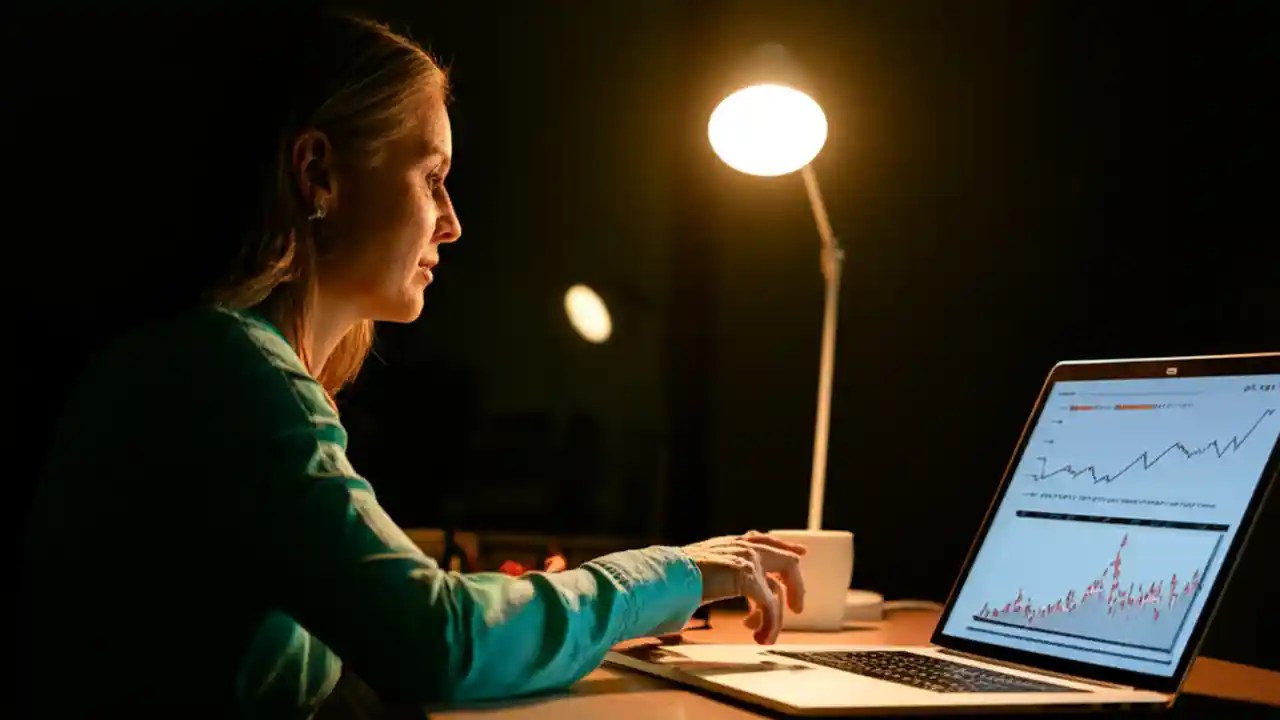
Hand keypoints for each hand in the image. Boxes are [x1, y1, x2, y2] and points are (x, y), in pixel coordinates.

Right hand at [682, 531, 806, 644]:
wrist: (664, 576)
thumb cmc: (671, 580)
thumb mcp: (698, 572)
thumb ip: (712, 576)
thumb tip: (699, 595)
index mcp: (730, 544)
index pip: (765, 542)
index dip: (785, 549)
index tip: (800, 554)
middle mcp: (743, 547)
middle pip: (787, 562)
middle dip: (796, 587)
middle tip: (797, 608)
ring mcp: (748, 559)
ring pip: (779, 589)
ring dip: (775, 618)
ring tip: (763, 637)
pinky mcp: (749, 577)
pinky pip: (769, 605)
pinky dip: (769, 624)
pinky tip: (760, 636)